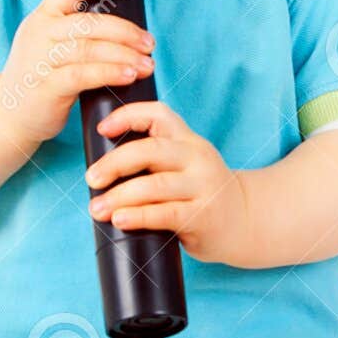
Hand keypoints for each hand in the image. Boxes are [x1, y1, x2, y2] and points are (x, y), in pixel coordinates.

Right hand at [0, 0, 155, 147]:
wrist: (8, 113)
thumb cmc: (40, 77)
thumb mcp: (50, 45)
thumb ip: (77, 33)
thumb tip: (126, 29)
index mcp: (42, 17)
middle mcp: (39, 34)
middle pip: (88, 23)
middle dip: (125, 31)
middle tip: (148, 43)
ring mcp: (40, 60)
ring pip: (89, 48)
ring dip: (123, 55)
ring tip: (146, 64)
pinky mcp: (47, 86)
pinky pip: (83, 75)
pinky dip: (109, 73)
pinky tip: (127, 76)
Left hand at [85, 100, 250, 264]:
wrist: (246, 222)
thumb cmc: (203, 194)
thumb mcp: (187, 166)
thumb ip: (157, 159)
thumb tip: (103, 169)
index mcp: (188, 141)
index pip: (159, 114)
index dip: (127, 116)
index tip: (102, 128)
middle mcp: (197, 159)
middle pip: (150, 151)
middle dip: (115, 163)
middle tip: (92, 178)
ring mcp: (202, 187)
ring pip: (154, 186)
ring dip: (119, 196)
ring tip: (97, 209)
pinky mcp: (203, 216)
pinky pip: (165, 214)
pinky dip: (138, 216)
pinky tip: (120, 220)